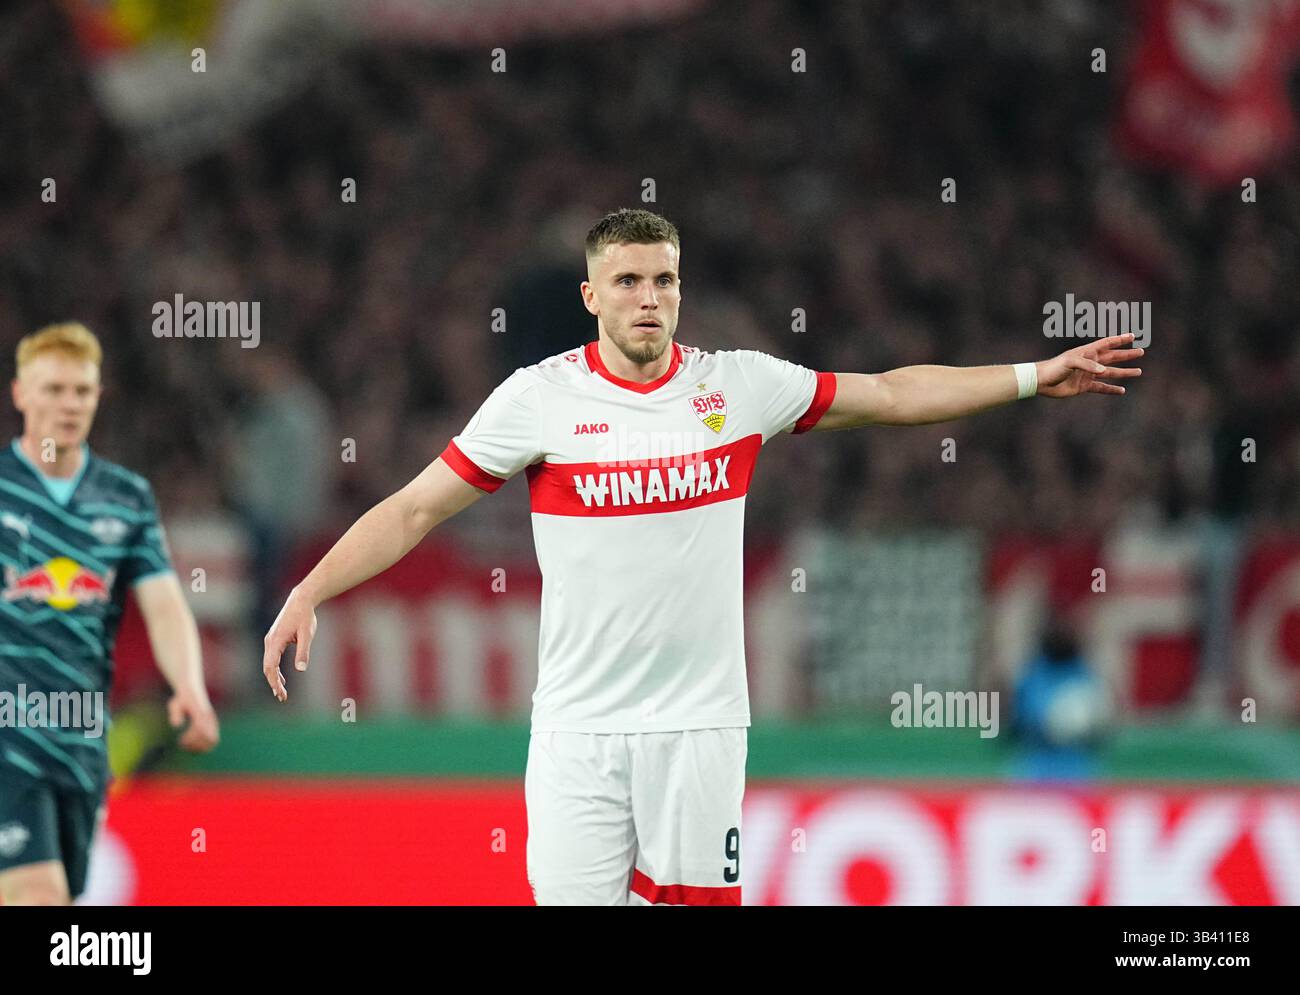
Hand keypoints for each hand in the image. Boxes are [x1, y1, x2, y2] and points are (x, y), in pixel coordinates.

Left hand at [168, 692, 219, 751]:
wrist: (193, 691)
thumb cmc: (181, 700)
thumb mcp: (175, 704)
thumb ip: (175, 714)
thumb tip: (177, 726)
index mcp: (201, 714)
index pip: (201, 731)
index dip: (191, 739)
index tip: (180, 740)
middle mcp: (209, 719)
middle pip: (210, 738)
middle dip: (197, 745)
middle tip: (183, 744)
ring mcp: (213, 722)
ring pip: (213, 741)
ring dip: (201, 747)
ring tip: (189, 746)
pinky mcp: (213, 726)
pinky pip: (214, 740)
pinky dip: (205, 746)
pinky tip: (193, 745)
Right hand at [263, 587, 317, 702]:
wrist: (300, 601)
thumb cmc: (305, 616)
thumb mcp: (307, 634)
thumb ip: (303, 651)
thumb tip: (301, 669)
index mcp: (276, 640)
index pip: (271, 666)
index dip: (274, 681)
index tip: (280, 693)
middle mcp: (270, 641)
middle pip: (267, 667)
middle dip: (273, 683)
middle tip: (282, 697)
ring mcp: (270, 640)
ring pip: (268, 664)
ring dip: (274, 678)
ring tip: (281, 693)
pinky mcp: (274, 640)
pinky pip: (271, 659)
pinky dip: (275, 671)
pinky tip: (281, 680)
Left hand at [1036, 333, 1143, 397]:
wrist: (1041, 382)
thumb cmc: (1054, 367)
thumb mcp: (1070, 362)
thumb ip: (1088, 365)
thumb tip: (1104, 371)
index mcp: (1087, 352)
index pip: (1107, 343)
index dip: (1119, 339)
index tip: (1133, 336)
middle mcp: (1090, 362)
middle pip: (1112, 357)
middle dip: (1127, 355)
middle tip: (1141, 352)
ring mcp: (1088, 374)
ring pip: (1110, 373)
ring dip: (1124, 372)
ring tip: (1138, 372)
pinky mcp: (1084, 386)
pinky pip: (1101, 388)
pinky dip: (1111, 389)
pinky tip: (1122, 391)